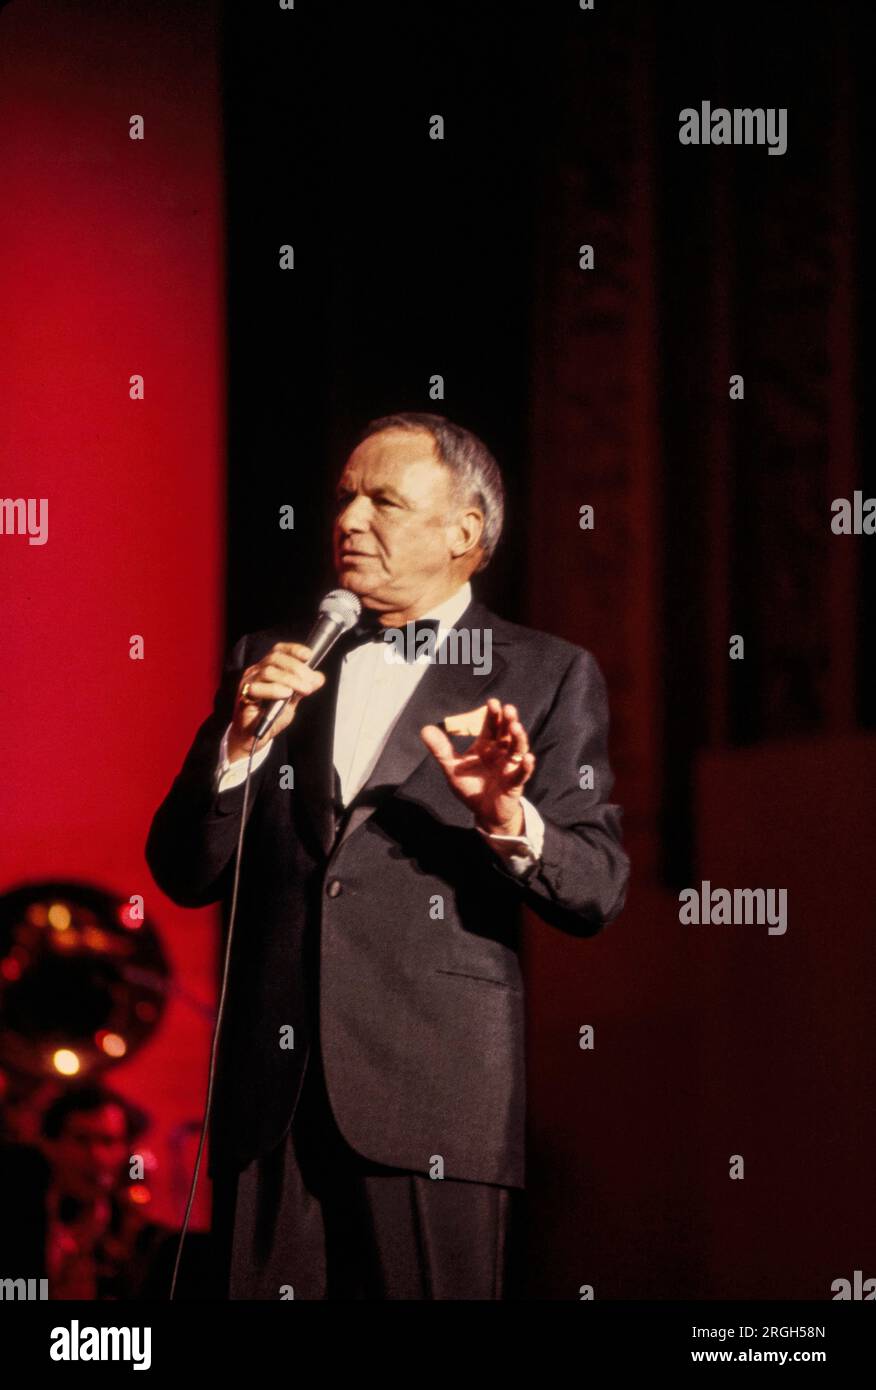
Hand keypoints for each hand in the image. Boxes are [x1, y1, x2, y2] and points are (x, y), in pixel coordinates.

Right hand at [228, 642, 325, 762]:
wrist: (253, 736)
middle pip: (275, 658)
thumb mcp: (292, 701)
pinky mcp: (243, 696)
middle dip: (297, 668)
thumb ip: (303, 688)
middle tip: (311, 683)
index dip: (293, 650)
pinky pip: (257, 688)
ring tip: (304, 690)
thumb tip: (319, 678)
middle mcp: (255, 671)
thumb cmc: (270, 716)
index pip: (278, 650)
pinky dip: (275, 690)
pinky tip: (286, 695)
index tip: (309, 656)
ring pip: (268, 671)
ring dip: (290, 680)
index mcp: (267, 668)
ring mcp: (248, 682)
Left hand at [420, 697, 535, 834]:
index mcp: (487, 745)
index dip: (493, 715)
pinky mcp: (515, 783)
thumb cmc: (470, 786)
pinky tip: (528, 758)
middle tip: (508, 709)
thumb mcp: (452, 767)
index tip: (492, 702)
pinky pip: (522, 773)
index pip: (491, 726)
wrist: (483, 812)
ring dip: (518, 738)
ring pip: (517, 749)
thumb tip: (425, 728)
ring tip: (516, 728)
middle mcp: (501, 752)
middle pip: (506, 733)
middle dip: (508, 721)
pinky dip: (526, 766)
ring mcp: (509, 766)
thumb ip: (441, 749)